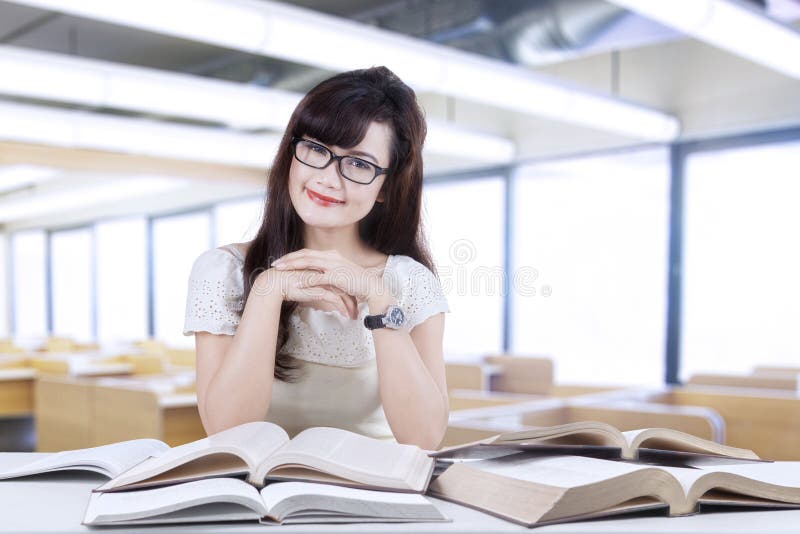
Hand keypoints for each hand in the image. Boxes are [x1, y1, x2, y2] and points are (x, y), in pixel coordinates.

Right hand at [254, 268, 358, 319]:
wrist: (275, 283)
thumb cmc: (287, 284)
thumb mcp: (305, 285)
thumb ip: (314, 286)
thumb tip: (320, 292)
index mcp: (322, 270)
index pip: (340, 282)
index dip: (347, 293)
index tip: (352, 303)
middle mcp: (325, 273)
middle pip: (344, 287)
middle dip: (352, 300)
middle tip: (356, 312)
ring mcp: (323, 280)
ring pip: (343, 293)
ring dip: (350, 306)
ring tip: (354, 316)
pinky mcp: (320, 288)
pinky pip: (336, 299)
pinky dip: (342, 307)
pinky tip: (346, 315)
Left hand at [271, 249, 387, 304]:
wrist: (371, 287)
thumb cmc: (356, 283)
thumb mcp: (339, 275)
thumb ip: (327, 273)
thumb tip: (315, 276)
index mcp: (331, 255)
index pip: (308, 252)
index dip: (293, 256)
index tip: (282, 260)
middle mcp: (331, 257)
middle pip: (305, 255)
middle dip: (288, 259)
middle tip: (275, 264)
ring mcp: (334, 265)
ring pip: (308, 262)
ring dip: (292, 266)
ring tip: (280, 270)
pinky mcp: (337, 276)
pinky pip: (318, 278)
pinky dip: (306, 281)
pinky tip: (296, 284)